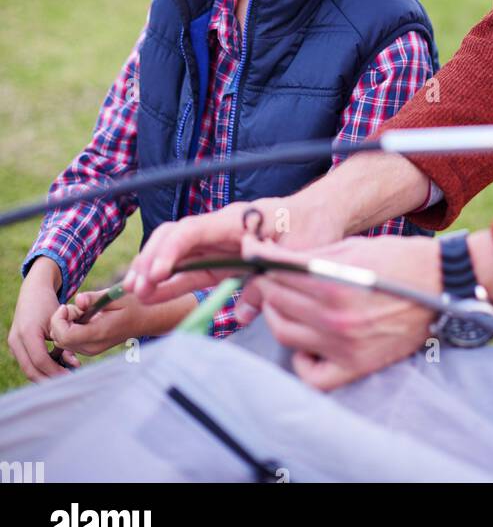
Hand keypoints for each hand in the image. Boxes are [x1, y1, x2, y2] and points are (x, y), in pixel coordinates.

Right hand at [8, 260, 80, 381]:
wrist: (33, 291)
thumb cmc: (50, 304)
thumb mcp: (61, 321)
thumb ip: (67, 342)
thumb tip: (74, 364)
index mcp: (28, 332)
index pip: (41, 360)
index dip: (56, 371)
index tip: (70, 376)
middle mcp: (16, 340)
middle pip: (31, 370)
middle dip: (49, 379)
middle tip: (67, 382)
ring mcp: (14, 344)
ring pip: (28, 369)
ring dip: (45, 376)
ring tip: (63, 376)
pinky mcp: (15, 346)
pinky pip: (27, 363)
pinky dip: (40, 368)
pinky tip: (56, 368)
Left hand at [48, 288, 195, 355]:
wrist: (148, 319)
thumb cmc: (134, 304)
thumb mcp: (116, 295)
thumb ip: (94, 298)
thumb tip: (78, 299)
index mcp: (99, 333)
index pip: (64, 336)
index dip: (58, 320)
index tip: (67, 305)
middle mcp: (93, 347)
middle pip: (59, 340)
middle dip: (60, 322)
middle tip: (76, 307)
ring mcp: (92, 351)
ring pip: (62, 342)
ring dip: (65, 325)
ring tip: (83, 311)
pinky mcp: (91, 349)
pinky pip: (70, 342)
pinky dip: (70, 329)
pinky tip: (85, 318)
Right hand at [126, 188, 346, 303]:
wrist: (324, 214)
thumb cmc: (313, 226)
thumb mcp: (296, 254)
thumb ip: (266, 282)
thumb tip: (241, 312)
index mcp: (238, 220)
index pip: (192, 230)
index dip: (170, 250)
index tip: (155, 273)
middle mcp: (222, 228)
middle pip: (176, 238)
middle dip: (152, 261)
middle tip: (137, 288)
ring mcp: (219, 242)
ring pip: (177, 252)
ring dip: (154, 271)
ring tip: (136, 293)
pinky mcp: (222, 257)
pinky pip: (190, 266)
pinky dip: (170, 279)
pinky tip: (153, 293)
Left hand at [236, 233, 441, 390]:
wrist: (444, 284)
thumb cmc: (400, 259)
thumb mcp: (354, 245)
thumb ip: (312, 254)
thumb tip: (273, 256)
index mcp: (334, 280)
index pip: (277, 270)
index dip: (259, 257)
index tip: (251, 251)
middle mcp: (335, 316)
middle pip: (276, 299)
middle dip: (266, 281)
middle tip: (269, 273)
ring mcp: (344, 345)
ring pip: (285, 333)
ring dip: (276, 314)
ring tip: (285, 302)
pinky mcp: (356, 366)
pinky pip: (312, 374)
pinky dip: (300, 359)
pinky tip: (305, 342)